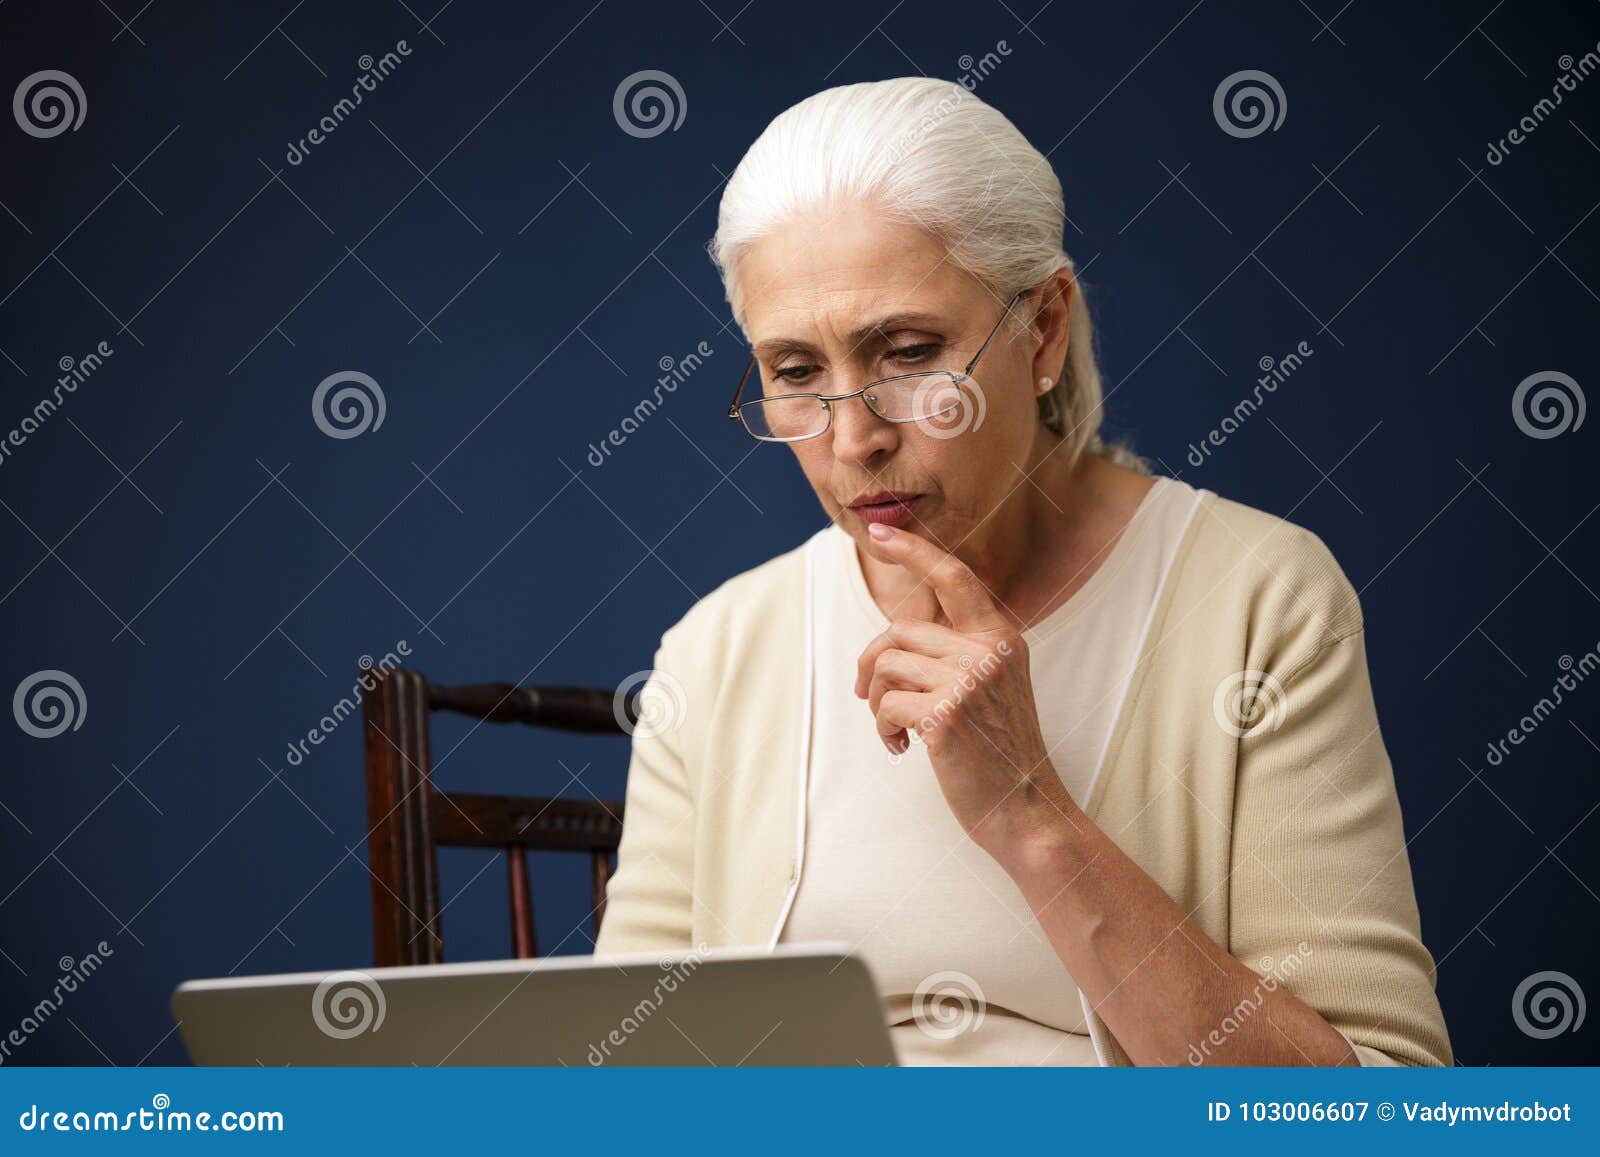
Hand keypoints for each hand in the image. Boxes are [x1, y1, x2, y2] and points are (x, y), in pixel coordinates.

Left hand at [853, 522, 1078, 857]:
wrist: (1027, 811)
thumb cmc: (1001, 754)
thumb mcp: (992, 688)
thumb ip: (959, 654)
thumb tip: (893, 639)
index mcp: (1001, 638)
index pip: (955, 577)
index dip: (915, 550)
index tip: (881, 532)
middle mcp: (987, 650)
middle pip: (899, 630)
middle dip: (872, 664)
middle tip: (868, 697)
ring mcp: (968, 680)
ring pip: (886, 666)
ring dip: (878, 703)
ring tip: (897, 733)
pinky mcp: (945, 714)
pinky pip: (884, 705)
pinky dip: (882, 730)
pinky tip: (902, 750)